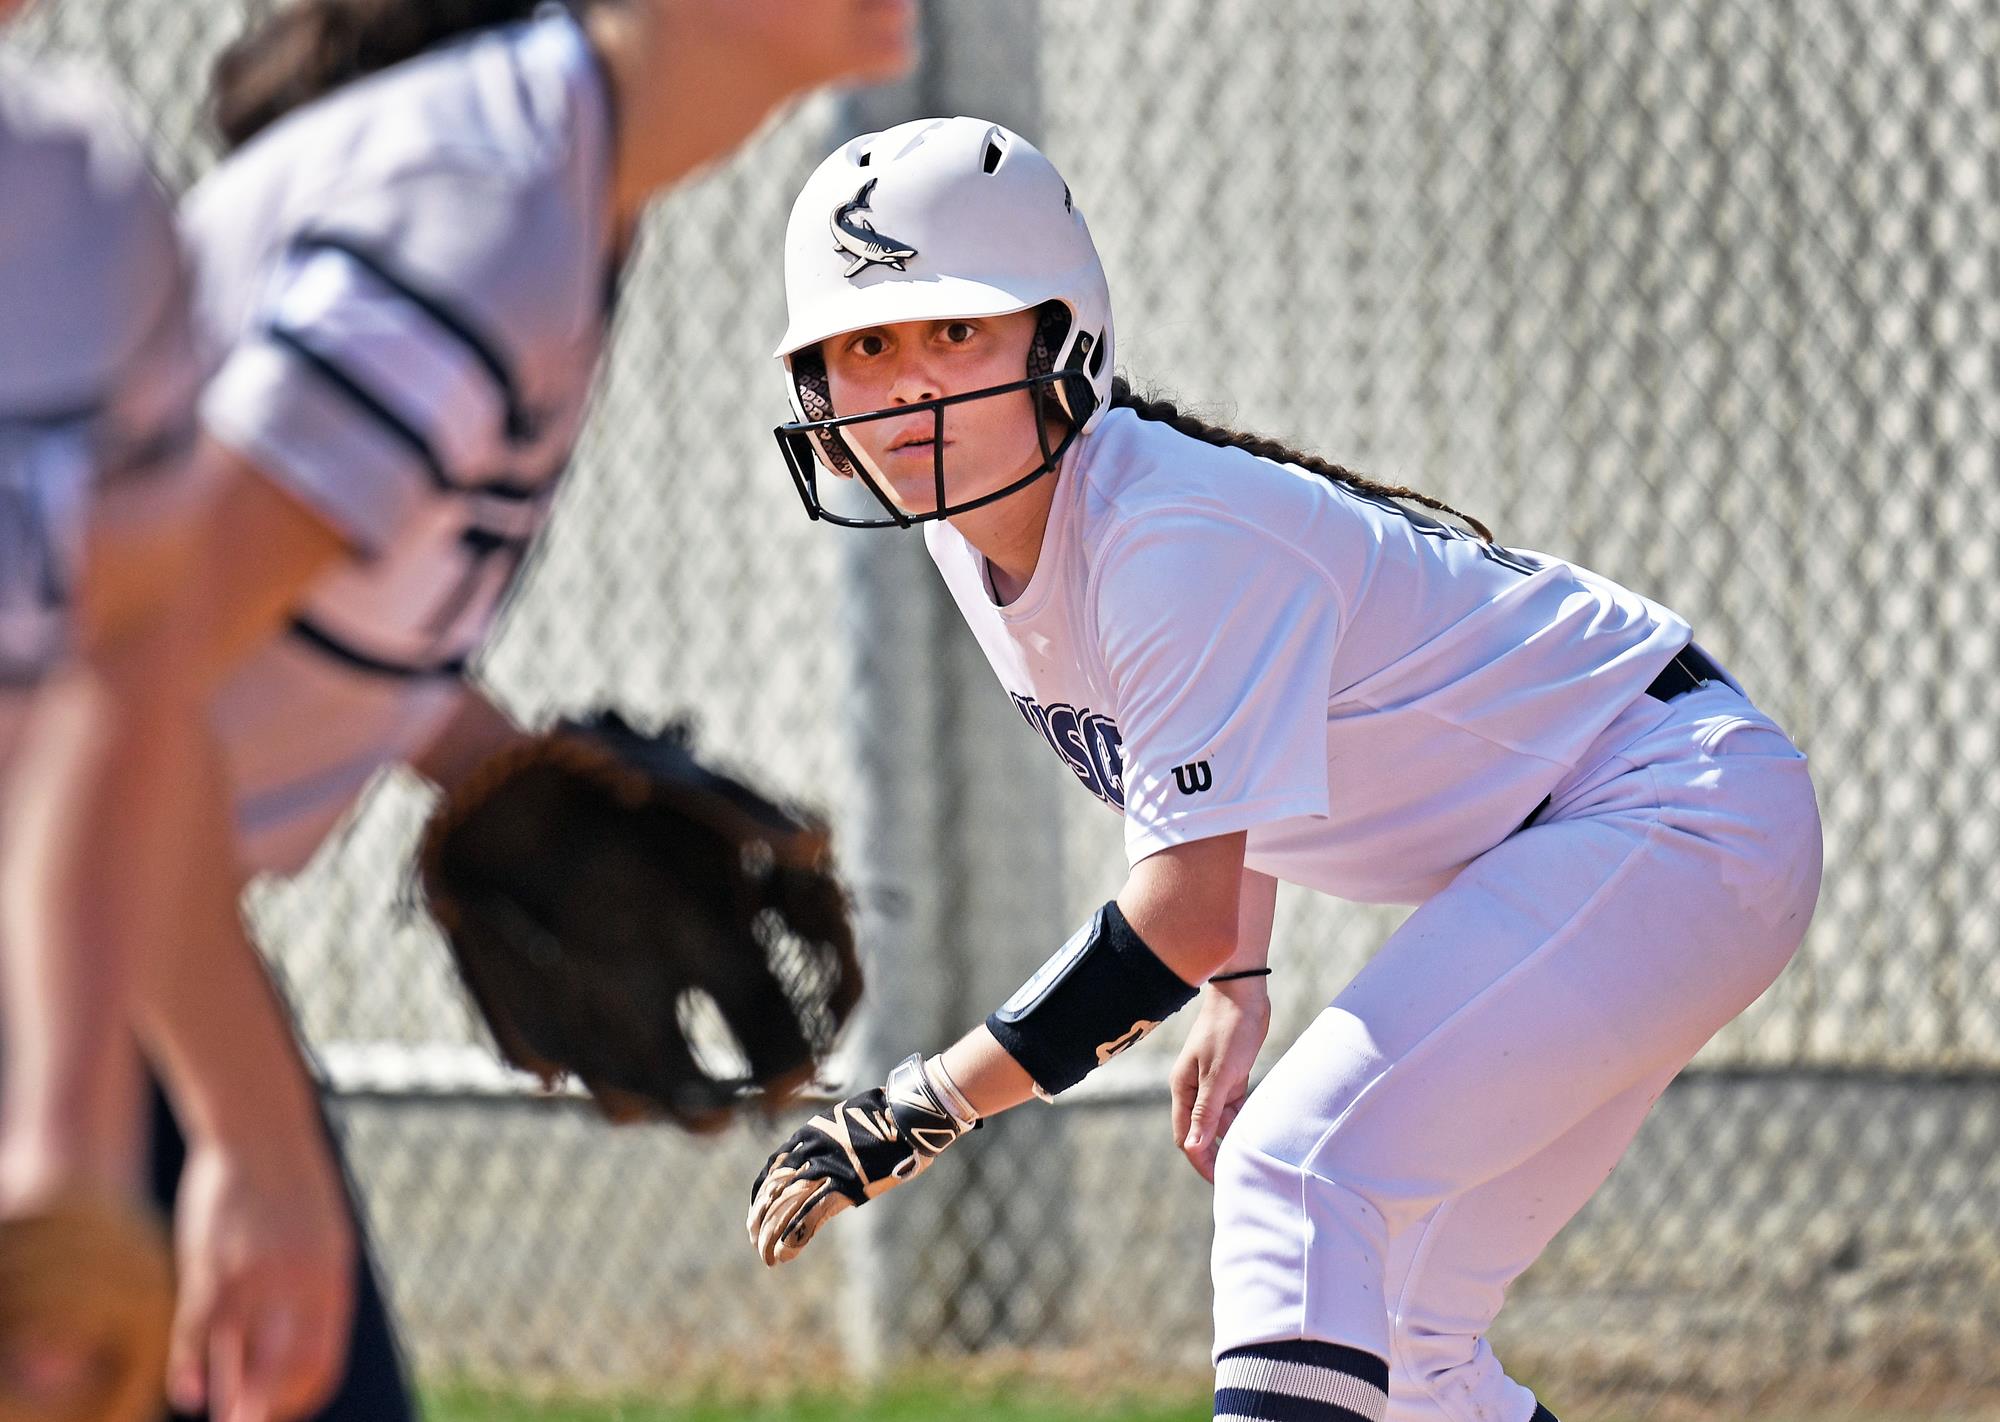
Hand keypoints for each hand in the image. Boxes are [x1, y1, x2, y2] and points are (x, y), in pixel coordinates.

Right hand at [167, 1133, 355, 1421]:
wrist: (261, 1130)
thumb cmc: (295, 1190)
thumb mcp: (324, 1239)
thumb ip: (316, 1292)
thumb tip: (305, 1346)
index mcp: (330, 1278)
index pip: (320, 1362)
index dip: (302, 1397)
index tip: (284, 1412)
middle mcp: (295, 1283)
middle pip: (282, 1370)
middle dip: (267, 1411)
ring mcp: (249, 1276)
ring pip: (234, 1357)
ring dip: (229, 1397)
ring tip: (226, 1420)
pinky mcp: (207, 1265)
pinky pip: (196, 1331)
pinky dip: (191, 1367)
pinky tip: (189, 1393)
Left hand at [747, 1053, 975, 1266]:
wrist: (908, 1114)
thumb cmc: (885, 1119)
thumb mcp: (848, 1124)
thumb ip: (832, 1143)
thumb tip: (829, 1159)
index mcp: (807, 1135)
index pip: (770, 1172)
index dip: (760, 1199)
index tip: (755, 1218)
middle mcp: (809, 1151)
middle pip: (773, 1193)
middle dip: (761, 1222)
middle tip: (758, 1244)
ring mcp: (825, 1169)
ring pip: (785, 1208)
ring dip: (772, 1236)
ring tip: (767, 1256)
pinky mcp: (843, 1186)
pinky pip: (808, 1216)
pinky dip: (793, 1238)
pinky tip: (786, 1254)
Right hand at [1170, 977, 1270, 1181]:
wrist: (1243, 991)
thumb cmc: (1229, 1028)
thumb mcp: (1220, 1073)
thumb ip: (1206, 1111)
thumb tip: (1192, 1147)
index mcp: (1183, 1088)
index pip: (1186, 1136)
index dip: (1200, 1160)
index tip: (1220, 1181)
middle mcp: (1194, 1088)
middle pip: (1200, 1131)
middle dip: (1214, 1153)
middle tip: (1238, 1174)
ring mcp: (1212, 1081)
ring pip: (1219, 1120)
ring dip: (1230, 1137)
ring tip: (1250, 1157)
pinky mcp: (1231, 1074)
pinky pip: (1233, 1106)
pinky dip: (1241, 1119)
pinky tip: (1256, 1130)